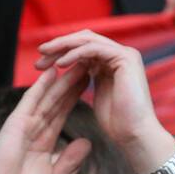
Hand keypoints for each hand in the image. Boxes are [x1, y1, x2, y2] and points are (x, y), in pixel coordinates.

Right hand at [0, 65, 92, 173]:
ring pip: (46, 98)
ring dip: (61, 81)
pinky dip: (40, 87)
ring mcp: (23, 127)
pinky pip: (29, 103)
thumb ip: (70, 161)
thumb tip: (88, 144)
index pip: (61, 114)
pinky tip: (52, 72)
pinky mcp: (14, 127)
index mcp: (42, 142)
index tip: (91, 81)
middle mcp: (32, 131)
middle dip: (71, 82)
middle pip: (55, 101)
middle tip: (87, 62)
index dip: (75, 97)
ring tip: (76, 62)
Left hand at [34, 30, 174, 173]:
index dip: (62, 51)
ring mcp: (124, 54)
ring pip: (88, 40)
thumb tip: (74, 71)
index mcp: (112, 61)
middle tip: (39, 53)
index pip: (83, 46)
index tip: (42, 63)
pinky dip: (75, 54)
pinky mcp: (125, 58)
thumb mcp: (97, 95)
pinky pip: (93, 50)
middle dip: (60, 44)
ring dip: (63, 46)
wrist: (135, 134)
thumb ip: (88, 79)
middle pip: (84, 38)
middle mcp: (120, 54)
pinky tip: (60, 64)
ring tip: (44, 56)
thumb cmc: (117, 123)